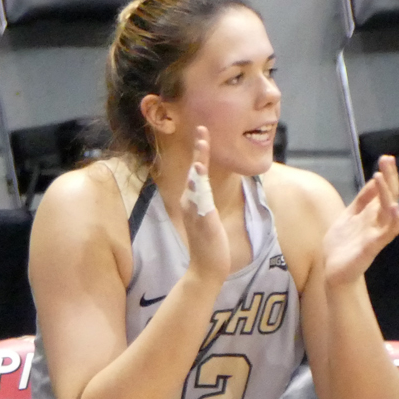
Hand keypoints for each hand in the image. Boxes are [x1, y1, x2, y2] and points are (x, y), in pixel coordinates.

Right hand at [179, 127, 230, 285]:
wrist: (206, 269)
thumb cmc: (209, 245)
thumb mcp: (207, 218)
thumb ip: (206, 202)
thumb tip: (208, 190)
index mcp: (192, 201)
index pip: (196, 171)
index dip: (200, 151)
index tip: (203, 132)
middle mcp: (190, 202)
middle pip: (194, 171)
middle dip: (198, 149)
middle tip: (202, 129)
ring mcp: (194, 210)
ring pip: (196, 182)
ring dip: (199, 161)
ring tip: (202, 142)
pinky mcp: (202, 219)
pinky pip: (200, 199)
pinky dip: (199, 185)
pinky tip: (200, 172)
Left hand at [320, 155, 398, 285]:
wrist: (334, 271)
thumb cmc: (343, 243)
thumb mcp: (350, 215)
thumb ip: (363, 200)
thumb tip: (376, 179)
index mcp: (372, 213)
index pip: (384, 190)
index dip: (386, 174)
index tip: (386, 158)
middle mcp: (378, 221)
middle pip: (389, 197)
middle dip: (389, 178)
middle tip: (387, 160)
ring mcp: (376, 234)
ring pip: (389, 212)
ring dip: (387, 195)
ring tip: (383, 178)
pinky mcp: (372, 246)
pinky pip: (386, 233)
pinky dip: (393, 221)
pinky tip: (395, 209)